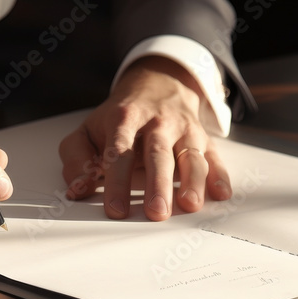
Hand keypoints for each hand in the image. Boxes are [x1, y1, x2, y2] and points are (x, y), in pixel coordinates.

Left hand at [58, 55, 230, 220]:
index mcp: (124, 119)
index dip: (117, 181)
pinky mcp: (203, 137)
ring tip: (190, 205)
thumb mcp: (87, 130)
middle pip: (158, 154)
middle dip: (158, 184)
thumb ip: (77, 158)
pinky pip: (214, 155)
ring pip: (190, 154)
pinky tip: (220, 193)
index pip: (119, 151)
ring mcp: (183, 129)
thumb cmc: (118, 118)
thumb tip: (78, 188)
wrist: (156, 85)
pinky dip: (219, 174)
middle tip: (156, 212)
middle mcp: (157, 122)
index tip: (115, 209)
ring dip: (192, 181)